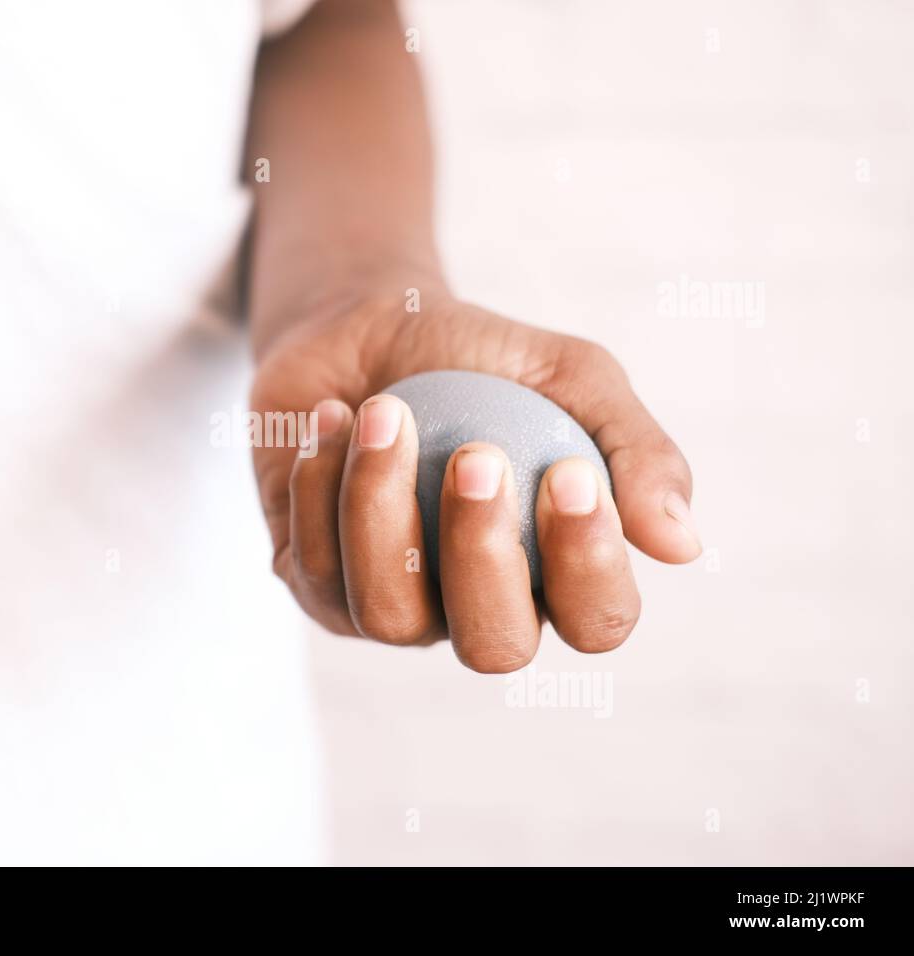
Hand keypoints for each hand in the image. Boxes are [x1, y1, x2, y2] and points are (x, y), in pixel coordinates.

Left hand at [250, 288, 701, 671]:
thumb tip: (681, 546)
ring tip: (384, 411)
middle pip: (495, 645)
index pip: (597, 619)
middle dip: (484, 555)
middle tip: (477, 456)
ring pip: (390, 612)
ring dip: (384, 507)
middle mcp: (476, 607)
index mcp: (555, 573)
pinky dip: (321, 484)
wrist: (364, 326)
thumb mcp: (574, 377)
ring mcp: (393, 605)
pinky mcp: (315, 582)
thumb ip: (636, 451)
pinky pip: (315, 565)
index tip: (571, 473)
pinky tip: (333, 417)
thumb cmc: (482, 361)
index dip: (590, 566)